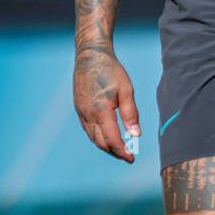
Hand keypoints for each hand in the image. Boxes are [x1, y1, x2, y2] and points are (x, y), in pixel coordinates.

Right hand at [74, 46, 138, 161]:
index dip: (122, 151)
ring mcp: (81, 112)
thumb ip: (130, 113)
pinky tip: (106, 136)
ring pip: (92, 137)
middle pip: (101, 142)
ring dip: (105, 146)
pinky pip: (87, 129)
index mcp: (101, 111)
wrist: (90, 56)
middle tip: (127, 155)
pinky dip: (97, 136)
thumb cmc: (110, 71)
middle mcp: (88, 114)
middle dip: (114, 152)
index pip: (112, 139)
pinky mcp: (78, 108)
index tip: (132, 158)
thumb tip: (136, 134)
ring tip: (119, 148)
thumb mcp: (126, 90)